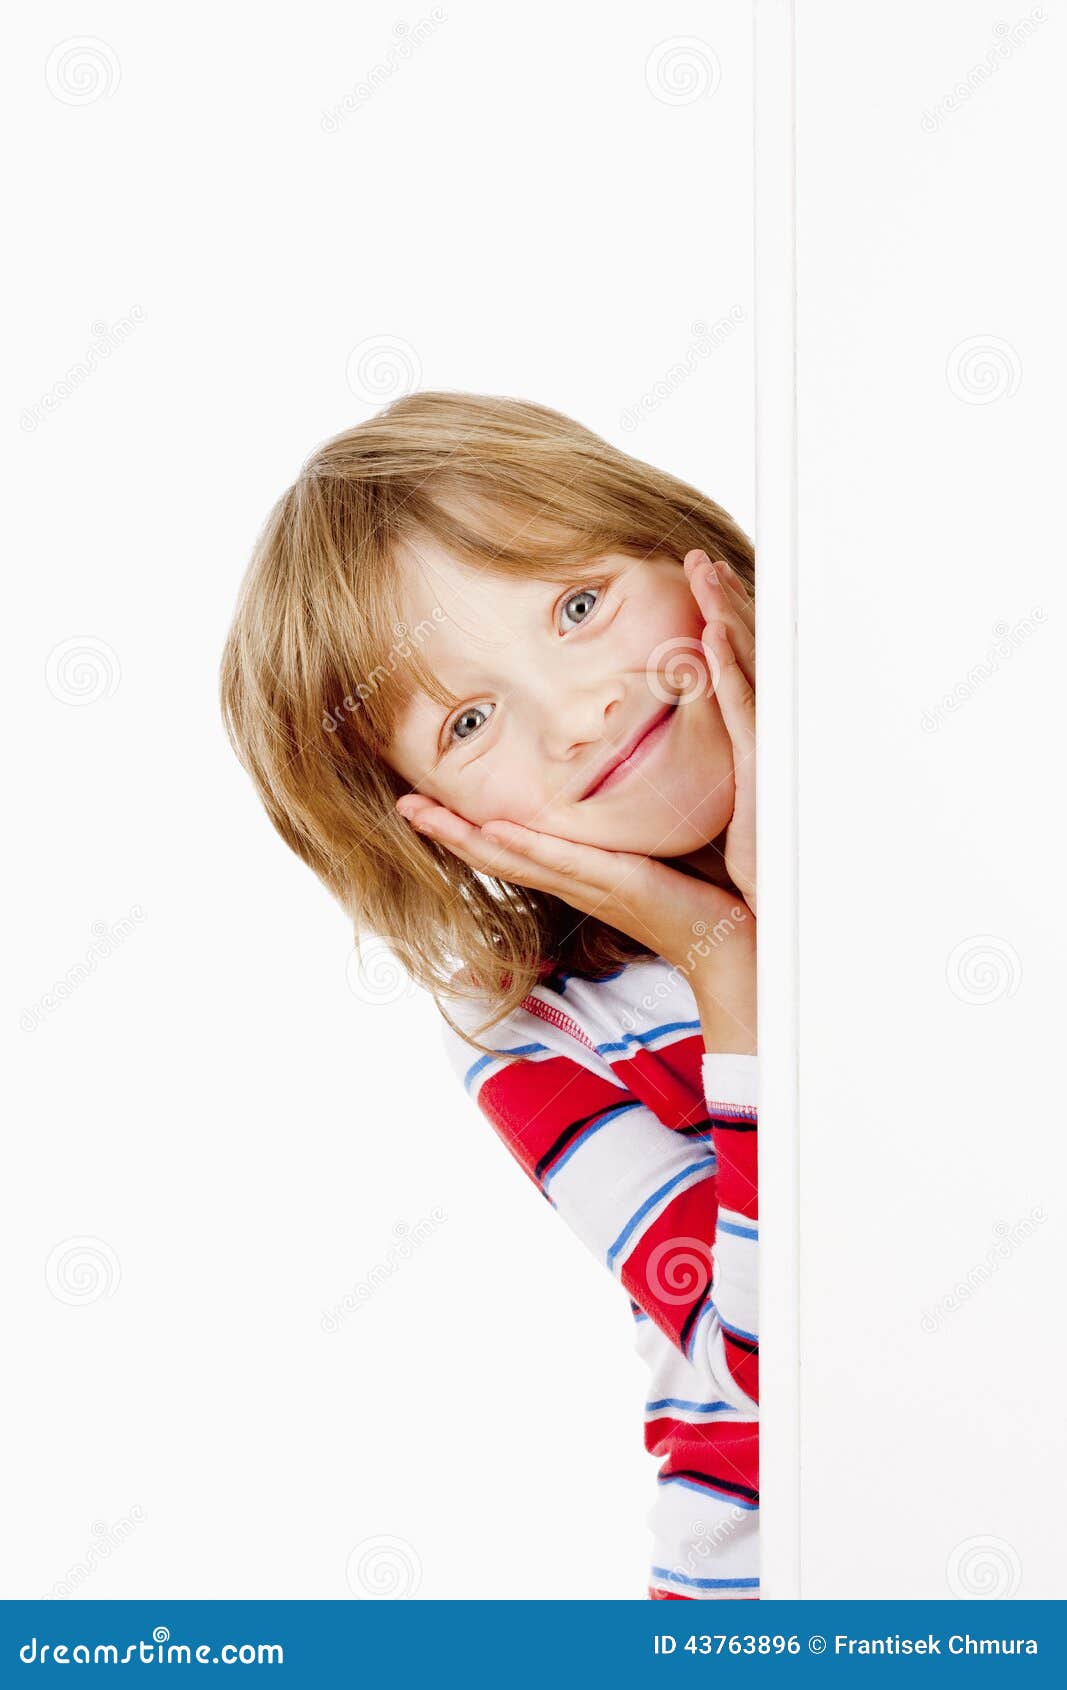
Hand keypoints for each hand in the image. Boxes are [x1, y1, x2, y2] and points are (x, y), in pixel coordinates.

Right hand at [393, 789, 753, 1002]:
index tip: (430, 803)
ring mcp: (588, 885)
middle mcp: (575, 879)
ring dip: (462, 836)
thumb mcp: (663, 843)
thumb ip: (643, 812)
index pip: (514, 844)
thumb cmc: (707, 893)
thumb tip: (635, 773)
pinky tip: (489, 832)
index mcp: (583, 870)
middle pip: (494, 852)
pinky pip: (557, 863)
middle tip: (403, 804)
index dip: (468, 825)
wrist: (735, 943)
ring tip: (420, 814)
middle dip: (446, 830)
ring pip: (511, 856)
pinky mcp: (614, 886)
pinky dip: (521, 848)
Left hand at [682, 549, 755, 916]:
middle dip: (725, 602)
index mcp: (752, 742)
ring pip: (748, 668)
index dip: (725, 623)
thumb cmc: (743, 871)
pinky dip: (733, 669)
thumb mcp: (716, 806)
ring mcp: (769, 748)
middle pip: (747, 654)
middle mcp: (766, 737)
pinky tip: (716, 635)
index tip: (704, 586)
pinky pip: (745, 709)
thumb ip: (699, 767)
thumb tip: (663, 744)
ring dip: (728, 616)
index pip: (738, 669)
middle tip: (700, 560)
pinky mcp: (764, 768)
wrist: (764, 918)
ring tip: (706, 574)